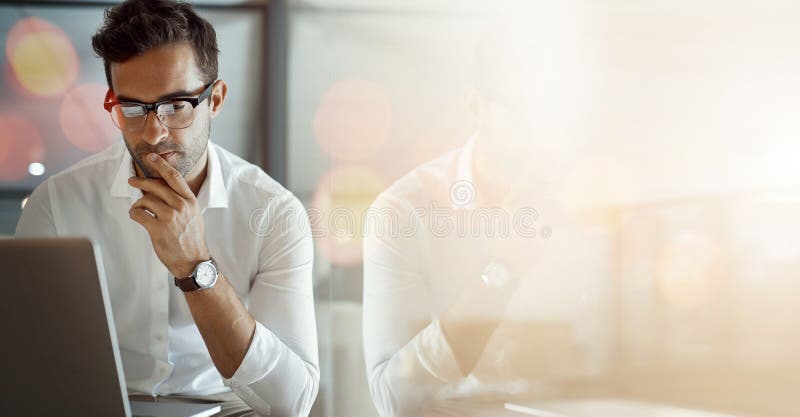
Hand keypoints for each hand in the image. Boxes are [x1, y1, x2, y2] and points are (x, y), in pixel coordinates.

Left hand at [128, 153, 209, 277]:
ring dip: (138, 204)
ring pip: (145, 200)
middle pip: (156, 186)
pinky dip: (134, 214)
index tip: (151, 157)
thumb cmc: (191, 238)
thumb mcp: (193, 214)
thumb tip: (160, 189)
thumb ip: (180, 200)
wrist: (193, 261)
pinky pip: (138, 214)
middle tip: (132, 180)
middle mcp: (180, 206)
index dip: (161, 165)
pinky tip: (136, 217)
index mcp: (190, 200)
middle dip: (141, 181)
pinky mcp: (158, 229)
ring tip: (138, 210)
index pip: (174, 177)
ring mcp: (169, 217)